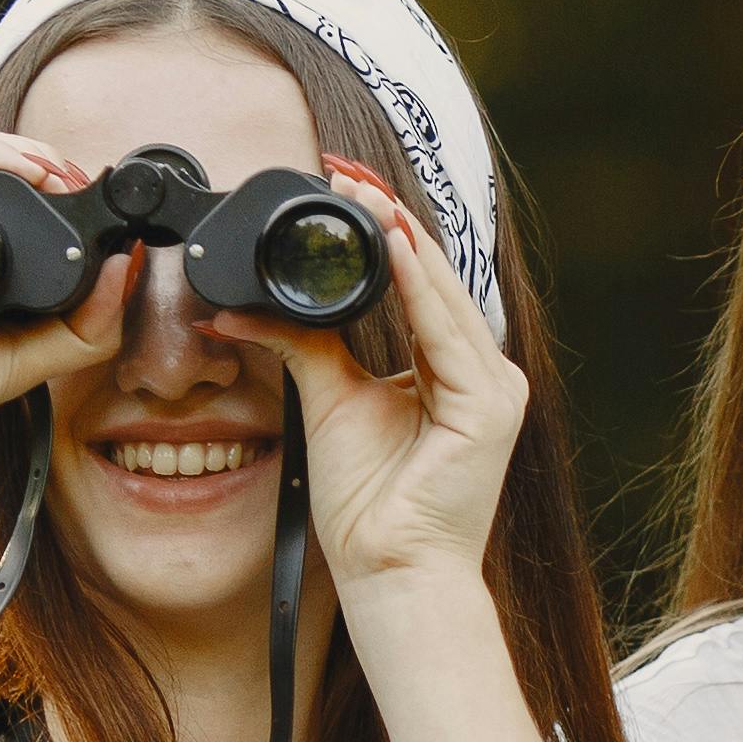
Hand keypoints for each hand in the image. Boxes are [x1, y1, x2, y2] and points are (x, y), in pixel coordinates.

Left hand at [255, 167, 529, 587]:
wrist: (390, 572)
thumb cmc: (369, 506)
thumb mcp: (330, 401)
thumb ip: (307, 345)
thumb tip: (247, 308)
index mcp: (454, 374)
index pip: (419, 283)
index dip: (382, 230)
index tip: (340, 185)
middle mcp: (484, 375)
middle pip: (434, 278)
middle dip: (388, 218)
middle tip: (344, 169)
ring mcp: (495, 390)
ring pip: (442, 295)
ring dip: (399, 238)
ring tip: (360, 194)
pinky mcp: (489, 408)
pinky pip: (446, 333)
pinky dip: (416, 286)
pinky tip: (390, 246)